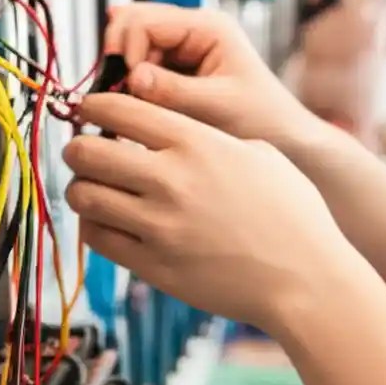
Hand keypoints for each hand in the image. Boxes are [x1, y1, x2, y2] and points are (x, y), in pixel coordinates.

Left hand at [63, 92, 351, 327]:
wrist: (305, 278)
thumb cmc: (293, 215)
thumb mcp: (262, 155)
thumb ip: (212, 139)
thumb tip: (176, 132)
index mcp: (197, 143)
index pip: (117, 109)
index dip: (95, 106)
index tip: (92, 111)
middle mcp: (171, 179)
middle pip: (86, 151)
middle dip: (80, 148)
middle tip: (88, 152)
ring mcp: (158, 224)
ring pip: (82, 195)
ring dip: (83, 188)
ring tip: (97, 189)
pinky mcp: (152, 265)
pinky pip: (97, 238)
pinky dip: (95, 225)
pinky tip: (111, 221)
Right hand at [103, 3, 314, 148]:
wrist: (285, 140)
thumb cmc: (263, 120)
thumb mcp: (217, 106)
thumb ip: (173, 91)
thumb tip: (131, 77)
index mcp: (208, 26)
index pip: (143, 21)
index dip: (125, 50)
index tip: (125, 88)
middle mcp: (193, 29)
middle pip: (130, 25)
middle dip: (118, 58)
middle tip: (118, 96)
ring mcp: (183, 48)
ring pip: (129, 47)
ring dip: (122, 74)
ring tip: (127, 107)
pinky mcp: (176, 70)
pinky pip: (138, 68)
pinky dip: (129, 85)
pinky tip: (134, 109)